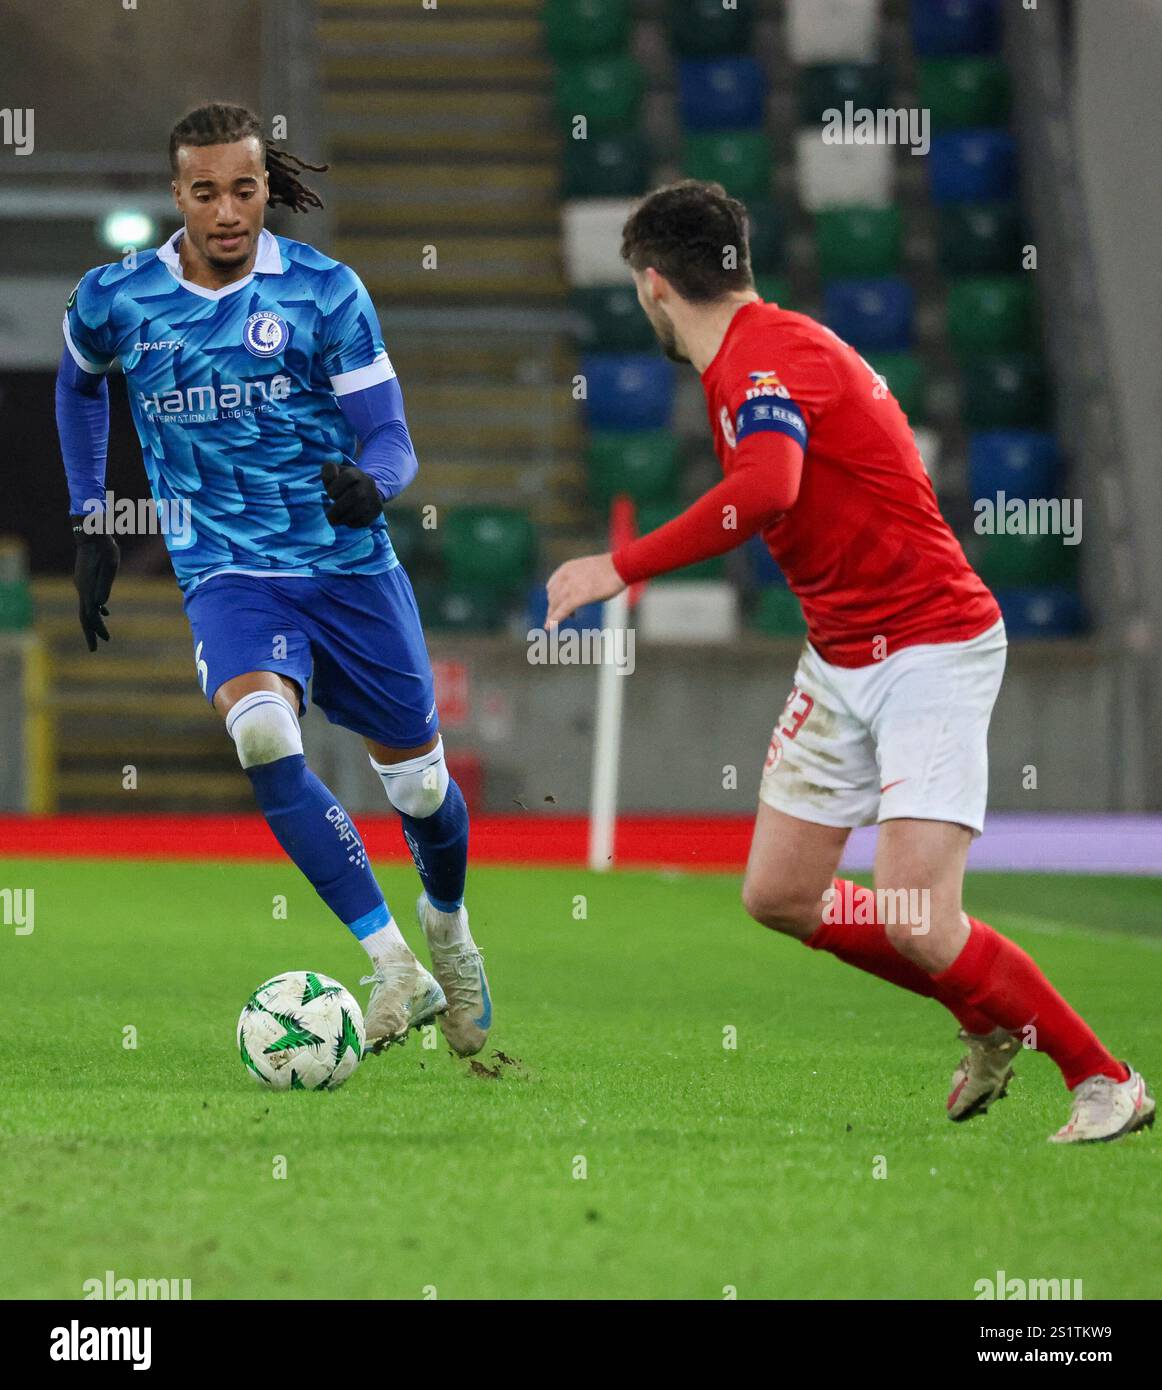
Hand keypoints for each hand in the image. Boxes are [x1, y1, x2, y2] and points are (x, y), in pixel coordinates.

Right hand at [70, 514, 119, 651]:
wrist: (91, 534)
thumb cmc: (105, 548)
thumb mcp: (111, 566)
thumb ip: (105, 585)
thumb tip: (100, 606)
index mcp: (87, 588)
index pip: (90, 615)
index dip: (97, 630)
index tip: (105, 641)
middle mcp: (81, 588)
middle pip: (85, 616)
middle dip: (91, 632)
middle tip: (94, 649)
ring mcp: (81, 584)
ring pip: (86, 608)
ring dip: (94, 622)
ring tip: (102, 634)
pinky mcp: (85, 579)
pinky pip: (89, 598)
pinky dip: (97, 608)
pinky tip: (105, 612)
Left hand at [321, 461, 382, 527]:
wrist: (364, 490)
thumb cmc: (343, 483)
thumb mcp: (334, 473)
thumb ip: (328, 472)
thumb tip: (331, 479)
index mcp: (356, 473)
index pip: (348, 476)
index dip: (336, 487)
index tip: (329, 495)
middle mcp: (368, 483)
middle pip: (356, 495)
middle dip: (339, 508)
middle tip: (329, 516)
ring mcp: (374, 497)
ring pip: (361, 509)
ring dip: (344, 518)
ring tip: (334, 521)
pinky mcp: (377, 510)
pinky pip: (365, 519)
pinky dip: (352, 523)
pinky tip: (345, 521)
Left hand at [545, 552, 624, 627]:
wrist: (620, 566)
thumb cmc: (610, 569)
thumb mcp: (589, 572)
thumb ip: (580, 582)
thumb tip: (581, 594)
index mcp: (566, 569)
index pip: (552, 586)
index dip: (554, 598)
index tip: (559, 606)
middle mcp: (564, 577)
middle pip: (552, 597)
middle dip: (553, 609)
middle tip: (559, 618)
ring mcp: (570, 587)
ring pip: (555, 605)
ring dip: (553, 616)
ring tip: (552, 625)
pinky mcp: (578, 596)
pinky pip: (562, 610)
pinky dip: (554, 620)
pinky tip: (549, 628)